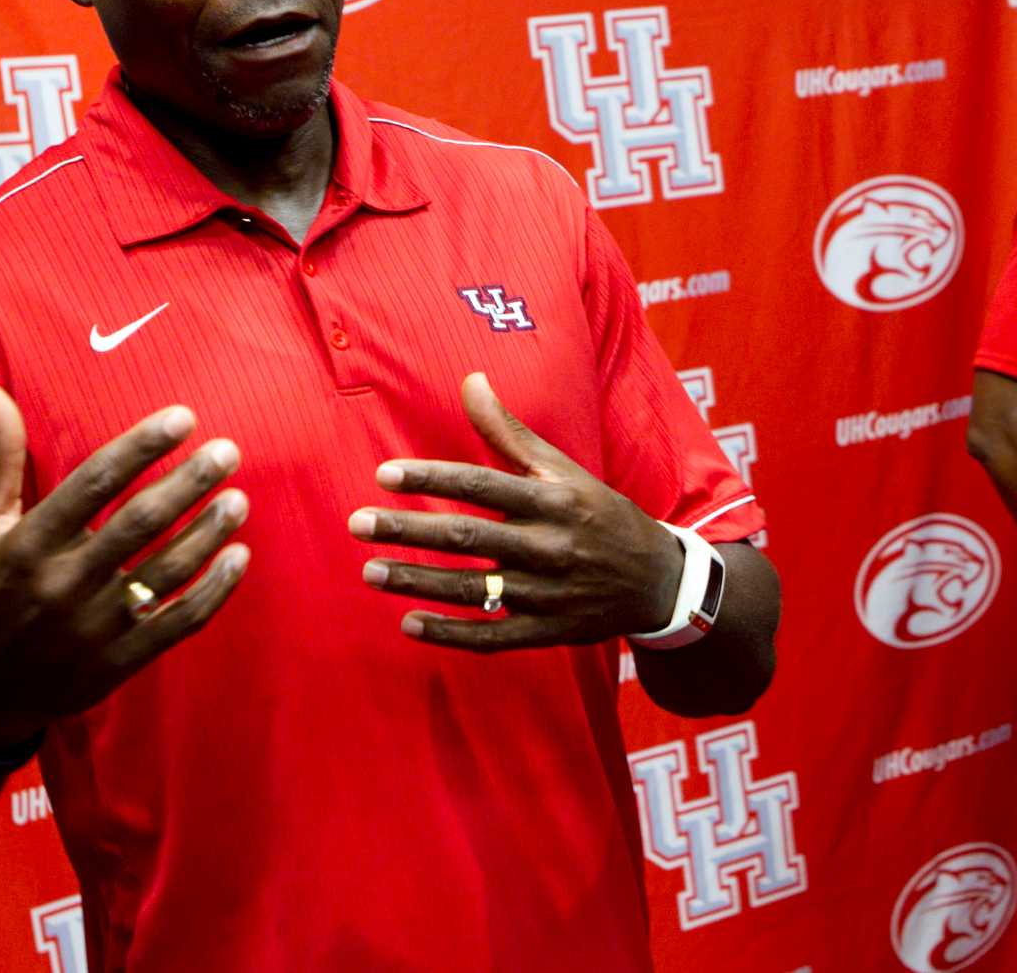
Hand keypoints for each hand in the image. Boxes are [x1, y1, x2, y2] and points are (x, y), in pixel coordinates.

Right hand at [0, 384, 249, 754]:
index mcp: (28, 544)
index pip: (94, 483)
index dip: (142, 447)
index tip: (184, 417)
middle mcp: (62, 583)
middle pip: (140, 523)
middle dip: (189, 482)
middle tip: (229, 450)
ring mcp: (94, 626)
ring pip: (167, 572)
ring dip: (209, 532)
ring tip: (239, 499)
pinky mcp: (120, 661)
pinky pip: (179, 622)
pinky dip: (215, 590)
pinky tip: (240, 556)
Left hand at [350, 372, 684, 650]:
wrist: (658, 580)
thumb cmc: (599, 513)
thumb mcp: (563, 469)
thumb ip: (510, 432)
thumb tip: (471, 379)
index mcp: (554, 500)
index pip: (484, 484)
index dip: (433, 477)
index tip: (386, 474)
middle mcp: (550, 546)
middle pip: (469, 537)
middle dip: (409, 529)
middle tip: (358, 523)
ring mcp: (548, 594)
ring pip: (473, 590)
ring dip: (418, 581)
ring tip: (371, 571)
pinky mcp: (548, 632)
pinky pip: (493, 637)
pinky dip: (450, 634)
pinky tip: (409, 623)